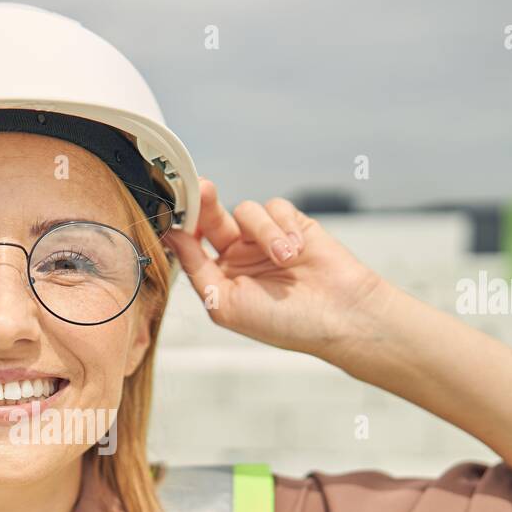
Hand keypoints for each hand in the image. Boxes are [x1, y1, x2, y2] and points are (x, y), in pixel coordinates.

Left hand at [161, 178, 389, 358]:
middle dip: (206, 203)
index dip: (181, 224)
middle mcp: (239, 256)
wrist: (341, 316)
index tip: (173, 209)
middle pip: (212, 216)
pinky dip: (285, 226)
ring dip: (265, 232)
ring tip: (286, 258)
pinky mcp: (293, 224)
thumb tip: (171, 236)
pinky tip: (299, 249)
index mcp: (219, 277)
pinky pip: (276, 207)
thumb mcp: (227, 304)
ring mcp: (266, 239)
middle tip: (202, 189)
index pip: (191, 244)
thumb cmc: (283, 322)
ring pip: (248, 211)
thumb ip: (196, 268)